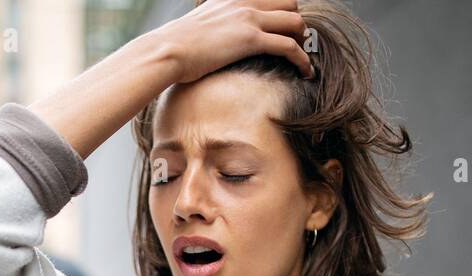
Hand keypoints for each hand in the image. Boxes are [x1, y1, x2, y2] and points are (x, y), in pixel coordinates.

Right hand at [157, 0, 313, 85]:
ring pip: (294, 21)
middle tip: (296, 43)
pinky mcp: (250, 40)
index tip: (284, 31)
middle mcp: (244, 2)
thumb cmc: (176, 47)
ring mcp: (249, 18)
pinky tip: (306, 72)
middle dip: (296, 24)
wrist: (166, 51)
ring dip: (303, 40)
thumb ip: (215, 27)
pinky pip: (289, 46)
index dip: (282, 13)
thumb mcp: (199, 27)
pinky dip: (302, 59)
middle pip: (289, 3)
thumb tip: (217, 42)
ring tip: (303, 59)